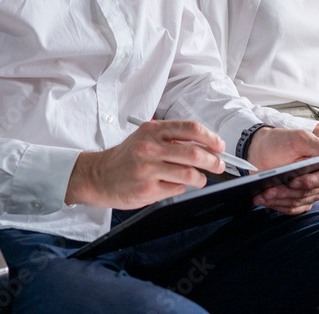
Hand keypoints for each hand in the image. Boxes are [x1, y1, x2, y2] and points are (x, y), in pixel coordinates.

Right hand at [64, 119, 225, 208]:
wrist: (98, 175)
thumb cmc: (127, 156)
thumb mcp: (146, 137)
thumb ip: (172, 138)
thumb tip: (205, 146)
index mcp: (153, 130)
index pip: (191, 129)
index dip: (211, 138)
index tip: (220, 146)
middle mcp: (150, 147)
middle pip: (194, 153)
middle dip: (213, 161)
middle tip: (219, 165)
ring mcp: (148, 169)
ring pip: (189, 174)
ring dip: (200, 178)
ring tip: (200, 179)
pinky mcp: (147, 189)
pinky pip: (177, 189)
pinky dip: (181, 188)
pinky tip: (174, 185)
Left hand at [245, 127, 318, 214]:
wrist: (260, 149)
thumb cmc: (281, 142)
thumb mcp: (300, 138)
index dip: (309, 182)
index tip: (292, 181)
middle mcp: (318, 180)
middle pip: (307, 193)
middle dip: (286, 192)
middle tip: (269, 190)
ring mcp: (308, 192)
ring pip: (297, 202)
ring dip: (278, 200)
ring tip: (262, 196)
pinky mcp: (296, 200)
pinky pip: (290, 209)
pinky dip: (276, 205)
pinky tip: (263, 200)